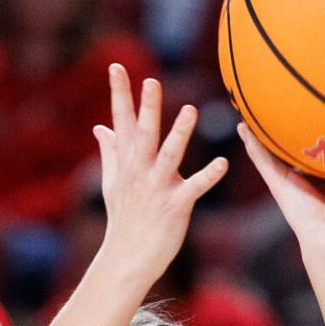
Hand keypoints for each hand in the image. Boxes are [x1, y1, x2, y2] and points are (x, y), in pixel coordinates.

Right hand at [93, 63, 227, 287]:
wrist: (127, 258)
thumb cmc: (123, 219)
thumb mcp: (111, 183)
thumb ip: (110, 151)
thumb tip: (100, 127)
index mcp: (127, 163)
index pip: (122, 121)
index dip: (119, 93)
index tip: (116, 66)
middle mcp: (140, 172)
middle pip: (144, 134)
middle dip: (148, 108)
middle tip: (152, 82)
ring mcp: (156, 189)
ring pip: (169, 156)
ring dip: (180, 133)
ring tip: (191, 110)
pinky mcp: (175, 206)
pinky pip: (194, 188)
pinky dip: (208, 176)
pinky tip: (223, 164)